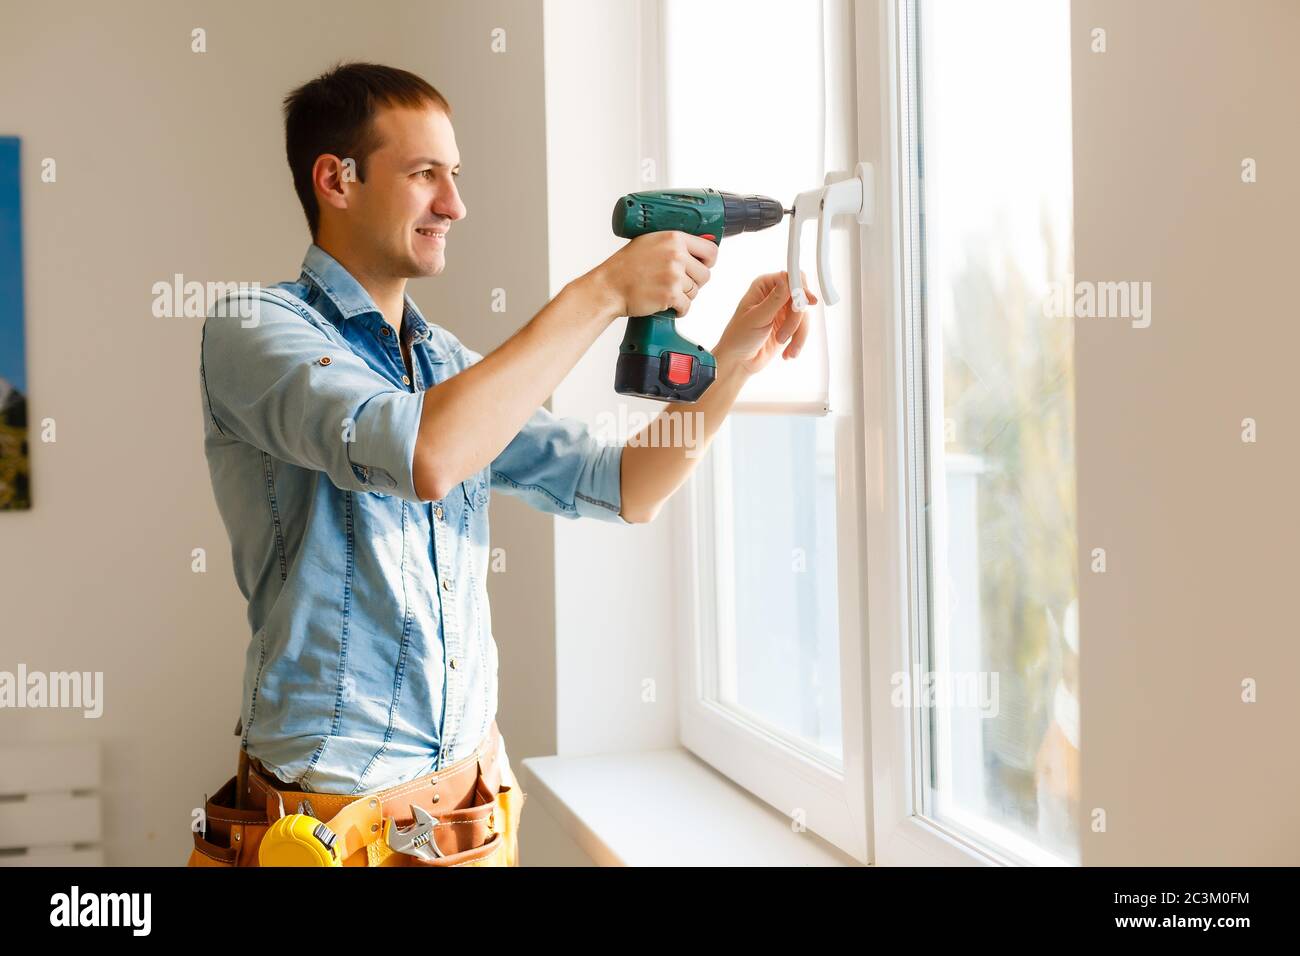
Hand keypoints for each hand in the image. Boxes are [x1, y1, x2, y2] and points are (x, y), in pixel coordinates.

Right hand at [586, 231, 717, 318]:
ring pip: (695, 292)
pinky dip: (678, 309)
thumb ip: (674, 243)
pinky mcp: (670, 295)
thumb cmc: (626, 266)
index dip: (708, 262)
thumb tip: (702, 244)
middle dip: (694, 282)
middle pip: (705, 275)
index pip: (710, 251)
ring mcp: (674, 275)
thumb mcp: (650, 242)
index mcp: (674, 238)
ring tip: (666, 292)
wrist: (609, 287)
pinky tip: (666, 304)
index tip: (702, 267)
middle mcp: (676, 255)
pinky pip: (687, 306)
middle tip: (678, 284)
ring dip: (684, 296)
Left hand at [712, 271, 815, 378]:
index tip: (807, 302)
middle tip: (785, 335)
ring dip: (796, 334)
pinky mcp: (789, 325)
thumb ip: (774, 299)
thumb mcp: (757, 317)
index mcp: (764, 286)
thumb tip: (785, 278)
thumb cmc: (739, 337)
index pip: (790, 278)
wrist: (739, 361)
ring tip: (783, 346)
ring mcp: (783, 310)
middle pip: (801, 298)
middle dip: (796, 319)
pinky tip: (788, 353)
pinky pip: (802, 328)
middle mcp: (775, 294)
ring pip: (803, 315)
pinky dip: (797, 342)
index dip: (800, 289)